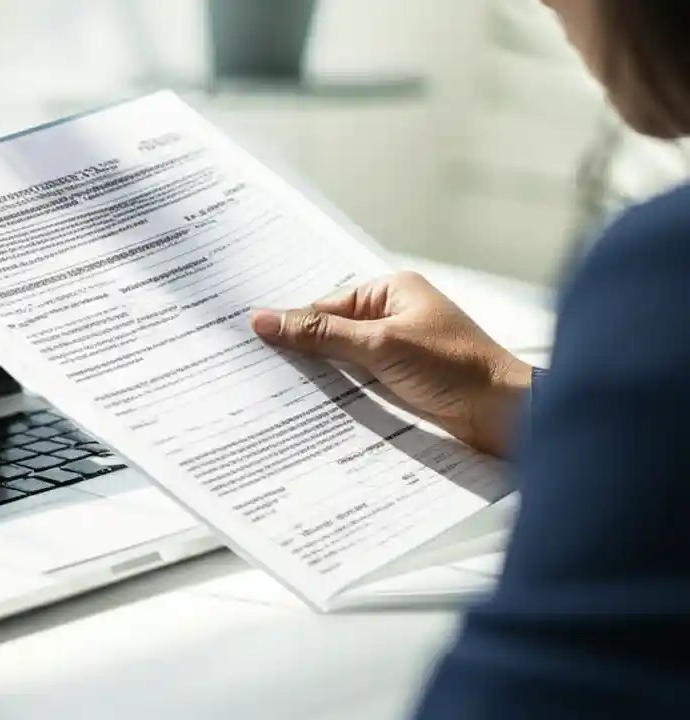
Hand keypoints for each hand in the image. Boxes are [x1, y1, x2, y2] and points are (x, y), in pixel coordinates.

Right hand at [250, 271, 531, 456]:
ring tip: (280, 395)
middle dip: (304, 354)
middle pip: (333, 334)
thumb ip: (320, 334)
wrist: (507, 416)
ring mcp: (400, 353)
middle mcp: (396, 317)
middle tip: (259, 371)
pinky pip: (361, 385)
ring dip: (323, 379)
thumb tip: (264, 319)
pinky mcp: (405, 384)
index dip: (293, 327)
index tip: (256, 345)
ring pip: (345, 363)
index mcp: (393, 291)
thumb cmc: (455, 368)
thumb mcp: (379, 345)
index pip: (327, 306)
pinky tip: (317, 411)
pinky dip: (342, 396)